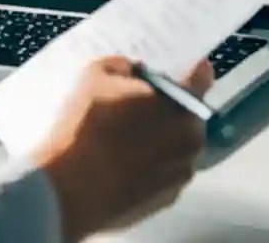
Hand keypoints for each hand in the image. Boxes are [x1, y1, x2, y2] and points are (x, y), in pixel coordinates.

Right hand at [31, 56, 213, 241]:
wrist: (69, 191)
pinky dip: (148, 168)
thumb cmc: (85, 129)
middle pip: (184, 118)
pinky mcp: (165, 202)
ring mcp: (180, 177)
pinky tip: (118, 166)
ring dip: (156, 141)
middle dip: (166, 111)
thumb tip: (133, 73)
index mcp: (181, 109)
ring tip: (119, 141)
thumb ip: (122, 66)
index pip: (198, 83)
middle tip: (133, 109)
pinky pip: (161, 175)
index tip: (197, 68)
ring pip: (173, 148)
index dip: (196, 72)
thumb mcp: (95, 76)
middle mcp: (190, 143)